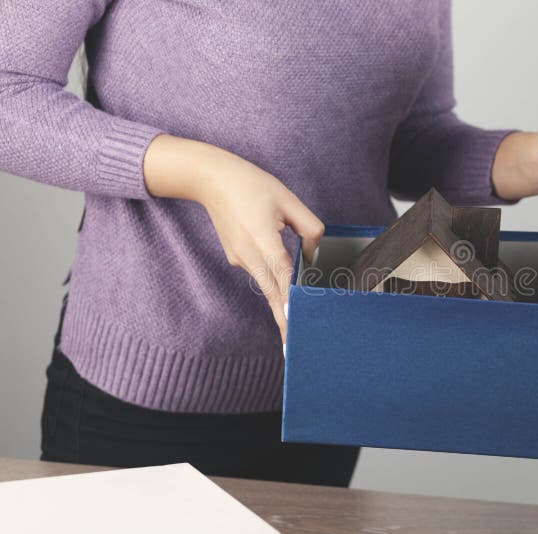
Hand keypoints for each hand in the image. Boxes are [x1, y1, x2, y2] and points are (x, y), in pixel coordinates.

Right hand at [143, 135, 323, 341]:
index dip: (290, 300)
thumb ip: (308, 227)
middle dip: (283, 319)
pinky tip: (283, 291)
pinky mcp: (237, 256)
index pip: (282, 275)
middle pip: (272, 292)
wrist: (211, 180)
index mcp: (263, 238)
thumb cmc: (252, 185)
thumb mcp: (288, 199)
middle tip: (293, 347)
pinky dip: (272, 283)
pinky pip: (259, 272)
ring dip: (279, 306)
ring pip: (265, 286)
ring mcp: (240, 257)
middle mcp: (249, 253)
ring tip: (292, 329)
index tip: (296, 322)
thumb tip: (313, 253)